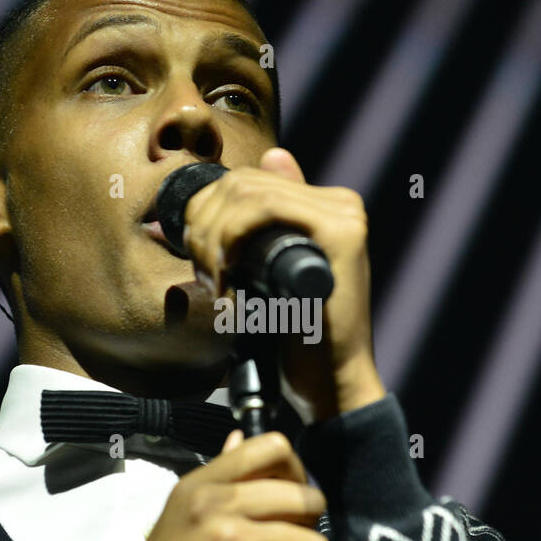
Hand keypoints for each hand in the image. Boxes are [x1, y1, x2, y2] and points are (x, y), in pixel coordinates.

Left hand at [182, 147, 386, 421]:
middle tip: (202, 273)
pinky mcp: (342, 232)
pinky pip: (267, 206)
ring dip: (213, 235)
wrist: (330, 384)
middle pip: (243, 181)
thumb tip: (273, 156)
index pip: (247, 180)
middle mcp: (341, 204)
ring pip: (248, 191)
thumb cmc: (297, 340)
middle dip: (204, 224)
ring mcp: (345, 215)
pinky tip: (228, 275)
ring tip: (214, 280)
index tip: (195, 257)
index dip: (205, 212)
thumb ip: (269, 225)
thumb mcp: (269, 275)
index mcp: (326, 207)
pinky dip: (232, 236)